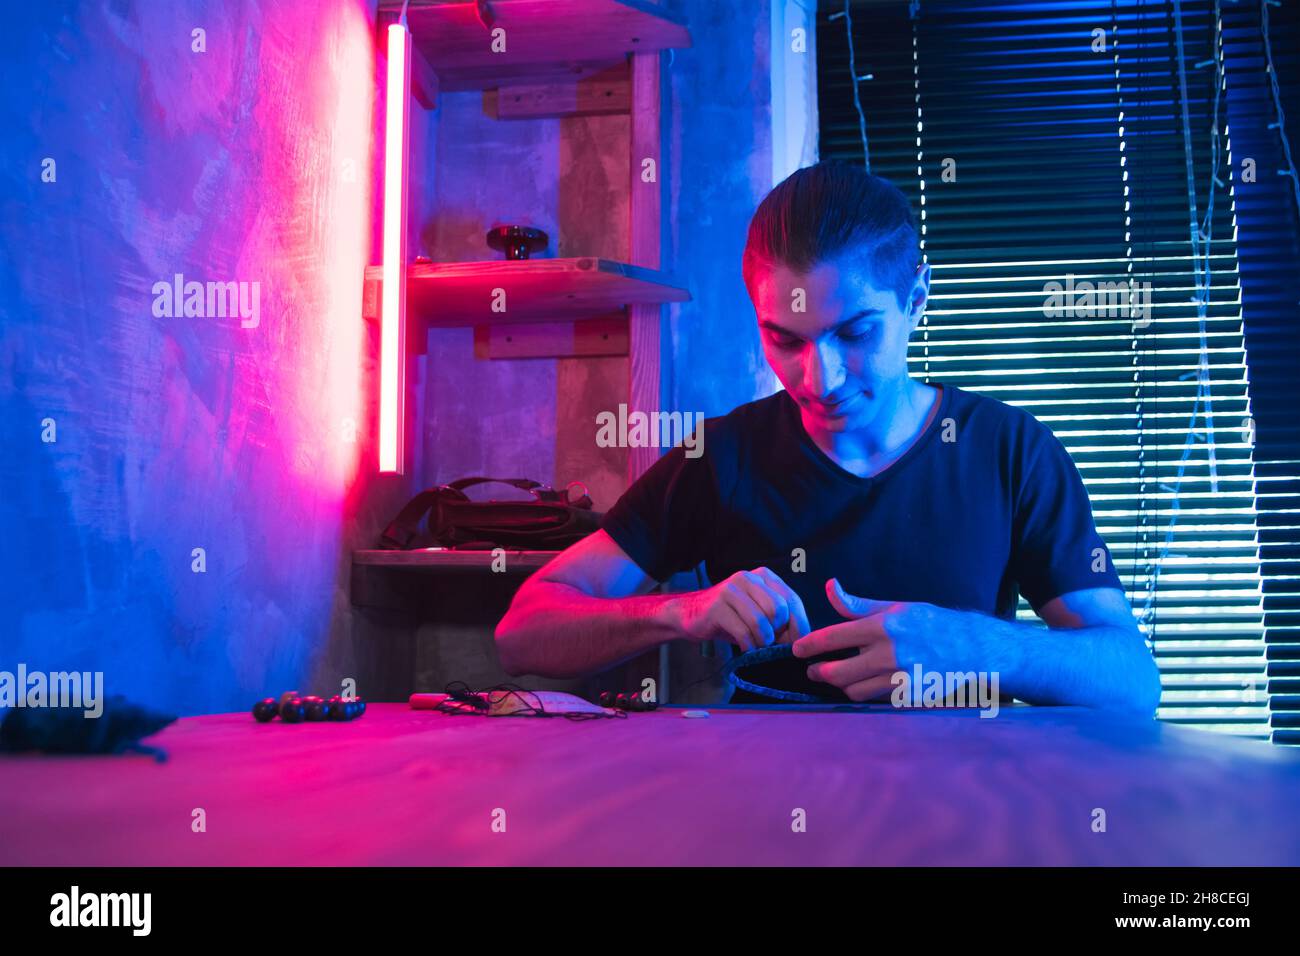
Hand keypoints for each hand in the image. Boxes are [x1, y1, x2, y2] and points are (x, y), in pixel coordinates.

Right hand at [667, 567, 810, 651]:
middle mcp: (749, 578)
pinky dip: (748, 645)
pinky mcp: (717, 606)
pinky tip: (744, 647)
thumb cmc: (730, 617)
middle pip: (779, 610)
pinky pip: (743, 631)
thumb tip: (802, 642)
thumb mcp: (758, 614)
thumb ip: (780, 621)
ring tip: (756, 646)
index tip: (795, 646)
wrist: (689, 615)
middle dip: (778, 634)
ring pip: (762, 621)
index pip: (793, 601)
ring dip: (762, 641)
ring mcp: (731, 589)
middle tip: (770, 645)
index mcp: (764, 576)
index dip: (798, 626)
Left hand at [791, 579, 976, 701]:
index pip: (834, 637)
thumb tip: (830, 588)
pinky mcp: (908, 697)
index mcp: (883, 627)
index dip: (810, 645)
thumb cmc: (931, 624)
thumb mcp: (894, 608)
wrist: (972, 649)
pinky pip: (874, 699)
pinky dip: (864, 692)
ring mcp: (900, 679)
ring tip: (835, 677)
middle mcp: (889, 654)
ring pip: (854, 691)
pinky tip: (862, 683)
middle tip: (813, 669)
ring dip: (840, 685)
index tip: (797, 649)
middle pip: (839, 673)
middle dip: (819, 672)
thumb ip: (857, 605)